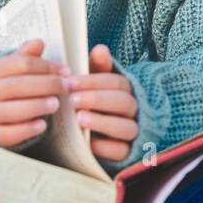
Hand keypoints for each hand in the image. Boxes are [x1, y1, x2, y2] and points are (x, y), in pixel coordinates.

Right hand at [0, 38, 66, 148]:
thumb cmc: (11, 84)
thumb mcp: (17, 67)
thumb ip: (28, 56)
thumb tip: (38, 43)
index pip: (22, 64)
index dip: (47, 66)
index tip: (66, 71)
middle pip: (17, 86)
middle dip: (45, 85)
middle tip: (66, 87)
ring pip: (11, 110)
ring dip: (36, 106)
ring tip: (56, 104)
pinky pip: (8, 134)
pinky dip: (26, 130)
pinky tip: (43, 125)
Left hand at [67, 43, 138, 162]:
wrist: (94, 136)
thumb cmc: (92, 103)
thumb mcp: (93, 84)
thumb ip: (96, 67)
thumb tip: (100, 49)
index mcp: (125, 90)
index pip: (116, 82)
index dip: (94, 81)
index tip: (70, 82)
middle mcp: (133, 110)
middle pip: (123, 102)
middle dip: (97, 99)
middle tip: (73, 99)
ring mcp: (131, 133)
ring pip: (126, 127)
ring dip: (102, 122)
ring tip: (79, 118)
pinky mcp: (125, 153)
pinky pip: (121, 151)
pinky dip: (105, 146)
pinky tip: (88, 142)